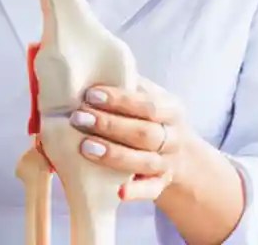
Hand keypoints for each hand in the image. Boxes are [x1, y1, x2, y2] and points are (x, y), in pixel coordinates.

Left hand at [67, 76, 198, 200]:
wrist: (179, 151)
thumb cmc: (149, 116)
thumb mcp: (146, 95)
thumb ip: (124, 83)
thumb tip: (84, 66)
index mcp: (170, 109)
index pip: (148, 104)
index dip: (119, 100)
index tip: (90, 94)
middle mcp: (173, 137)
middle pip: (144, 133)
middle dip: (109, 125)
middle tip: (78, 118)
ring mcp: (168, 163)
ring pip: (145, 161)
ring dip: (114, 155)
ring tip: (84, 147)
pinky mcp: (161, 184)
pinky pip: (151, 191)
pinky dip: (136, 192)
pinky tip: (118, 192)